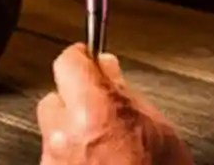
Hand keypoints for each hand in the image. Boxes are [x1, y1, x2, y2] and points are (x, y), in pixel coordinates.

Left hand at [37, 44, 192, 164]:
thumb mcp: (160, 131)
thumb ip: (126, 95)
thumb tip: (108, 69)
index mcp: (95, 111)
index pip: (69, 61)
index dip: (82, 59)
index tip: (91, 60)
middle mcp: (65, 135)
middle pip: (55, 97)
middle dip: (76, 101)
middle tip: (105, 114)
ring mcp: (54, 161)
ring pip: (52, 131)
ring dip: (72, 134)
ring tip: (107, 151)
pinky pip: (55, 157)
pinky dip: (72, 159)